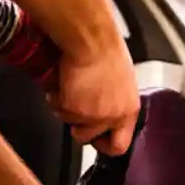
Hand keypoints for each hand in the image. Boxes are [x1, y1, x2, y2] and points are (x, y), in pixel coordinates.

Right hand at [48, 40, 139, 155]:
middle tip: (75, 106)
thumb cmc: (106, 50)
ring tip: (71, 84)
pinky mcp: (73, 108)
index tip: (97, 140)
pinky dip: (56, 95)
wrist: (91, 38)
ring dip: (65, 107)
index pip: (120, 145)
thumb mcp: (122, 81)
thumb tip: (107, 109)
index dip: (104, 145)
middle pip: (87, 138)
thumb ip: (116, 101)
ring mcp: (92, 115)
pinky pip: (57, 109)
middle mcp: (112, 116)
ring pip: (69, 122)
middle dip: (77, 125)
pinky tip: (64, 80)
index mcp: (128, 110)